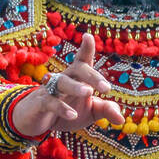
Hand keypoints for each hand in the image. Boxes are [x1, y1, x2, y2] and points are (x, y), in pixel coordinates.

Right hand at [9, 33, 125, 137]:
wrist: (37, 121)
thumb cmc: (67, 110)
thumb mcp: (89, 112)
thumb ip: (105, 110)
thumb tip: (121, 118)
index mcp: (78, 77)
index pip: (83, 60)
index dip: (86, 48)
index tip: (88, 36)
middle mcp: (65, 78)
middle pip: (78, 69)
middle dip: (92, 76)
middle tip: (106, 88)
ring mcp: (50, 90)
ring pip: (63, 82)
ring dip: (76, 86)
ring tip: (88, 93)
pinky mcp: (41, 103)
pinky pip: (50, 102)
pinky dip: (61, 108)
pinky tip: (72, 115)